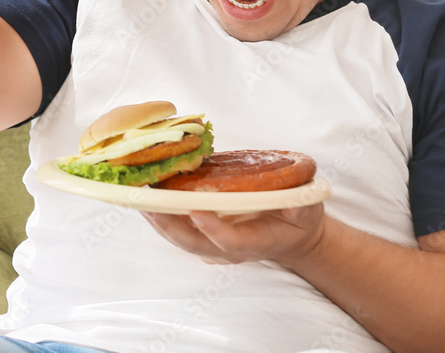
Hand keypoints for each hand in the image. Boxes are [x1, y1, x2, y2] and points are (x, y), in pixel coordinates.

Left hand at [141, 204, 326, 265]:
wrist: (291, 236)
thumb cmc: (297, 218)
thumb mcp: (307, 208)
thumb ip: (300, 203)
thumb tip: (292, 197)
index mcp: (256, 241)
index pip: (231, 242)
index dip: (214, 229)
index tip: (197, 210)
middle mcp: (229, 248)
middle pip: (193, 243)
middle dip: (169, 224)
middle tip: (148, 203)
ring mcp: (213, 245)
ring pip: (179, 237)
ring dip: (157, 219)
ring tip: (137, 197)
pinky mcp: (202, 236)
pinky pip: (176, 228)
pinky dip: (159, 214)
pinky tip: (145, 195)